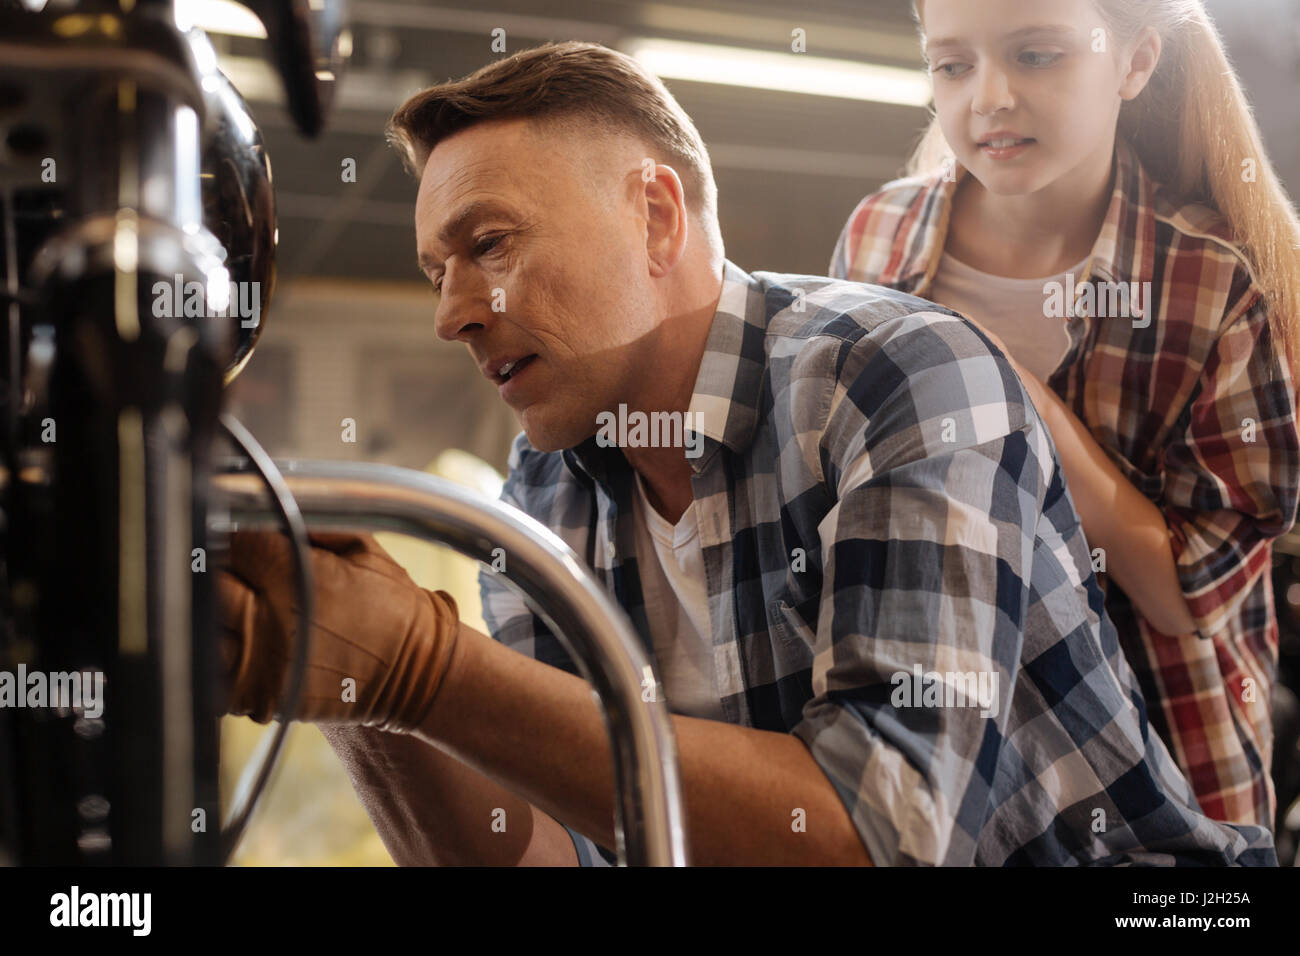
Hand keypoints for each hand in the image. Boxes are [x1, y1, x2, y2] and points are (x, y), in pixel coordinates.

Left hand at [216, 531, 460, 732]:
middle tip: (229, 569)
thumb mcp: (363, 547)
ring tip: (228, 609)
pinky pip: (211, 676)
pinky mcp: (260, 699)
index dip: (232, 535)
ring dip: (207, 615)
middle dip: (215, 571)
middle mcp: (273, 622)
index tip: (238, 538)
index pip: (234, 542)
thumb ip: (313, 519)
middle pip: (207, 583)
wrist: (416, 671)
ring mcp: (262, 665)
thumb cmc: (393, 608)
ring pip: (199, 630)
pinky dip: (214, 658)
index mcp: (297, 577)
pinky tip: (237, 645)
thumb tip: (268, 503)